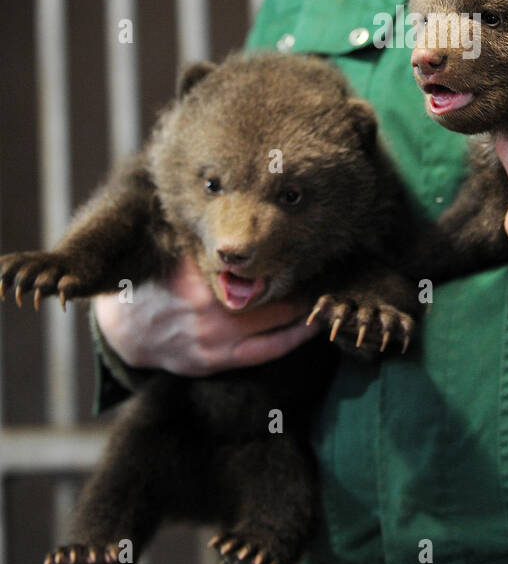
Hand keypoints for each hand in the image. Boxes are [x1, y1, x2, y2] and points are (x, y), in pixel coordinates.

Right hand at [94, 255, 320, 376]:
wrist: (125, 332)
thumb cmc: (154, 281)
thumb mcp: (167, 250)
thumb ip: (200, 236)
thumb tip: (236, 202)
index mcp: (195, 274)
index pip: (247, 261)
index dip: (276, 250)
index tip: (299, 237)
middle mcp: (207, 308)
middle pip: (267, 290)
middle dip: (295, 275)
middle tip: (323, 262)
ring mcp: (214, 338)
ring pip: (273, 321)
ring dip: (302, 306)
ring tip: (325, 290)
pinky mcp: (218, 360)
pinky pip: (266, 350)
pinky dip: (294, 338)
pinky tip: (313, 326)